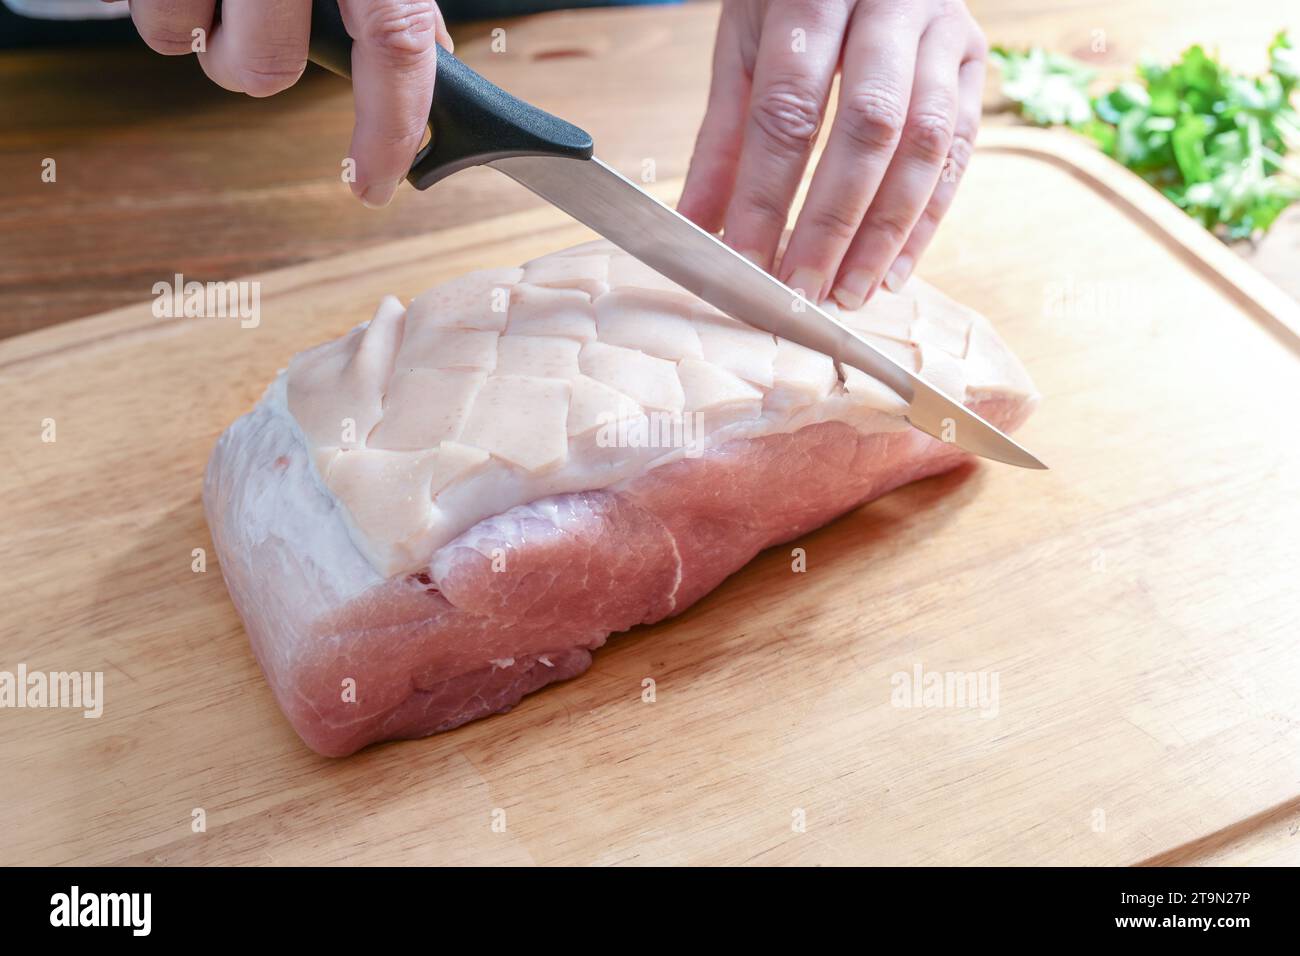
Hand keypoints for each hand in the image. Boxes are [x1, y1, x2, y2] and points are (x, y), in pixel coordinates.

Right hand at [121, 0, 452, 206]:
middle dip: (261, 71)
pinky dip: (169, 13)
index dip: (390, 128)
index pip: (395, 43)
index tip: (376, 185)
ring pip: (194, 48)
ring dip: (208, 38)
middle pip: (268, 68)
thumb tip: (433, 60)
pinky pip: (151, 21)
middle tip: (264, 36)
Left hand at [678, 0, 987, 307]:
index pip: (787, 108)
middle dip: (831, 223)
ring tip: (848, 294)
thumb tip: (696, 227)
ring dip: (886, 233)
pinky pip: (960, 151)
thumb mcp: (744, 44)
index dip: (764, 194)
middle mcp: (891, 3)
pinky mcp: (974, 59)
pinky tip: (893, 271)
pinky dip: (926, 220)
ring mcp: (943, 30)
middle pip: (868, 129)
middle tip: (800, 293)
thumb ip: (723, 136)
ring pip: (926, 144)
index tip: (743, 262)